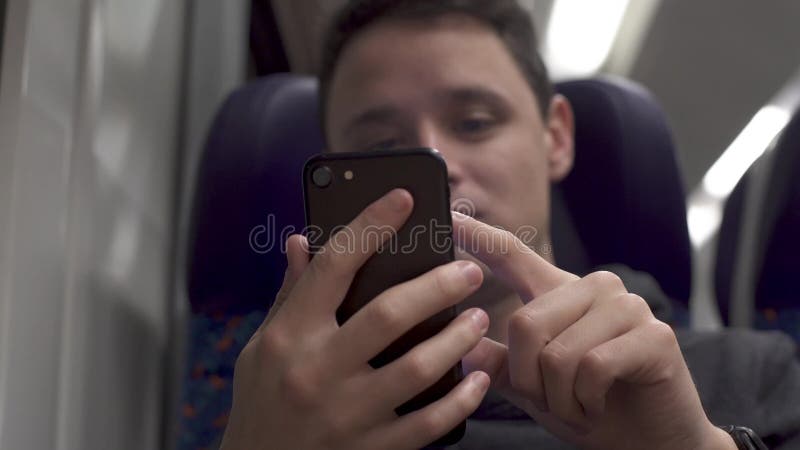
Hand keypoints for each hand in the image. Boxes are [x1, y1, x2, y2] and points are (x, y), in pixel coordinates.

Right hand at [219, 190, 490, 449]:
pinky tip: (477, 379)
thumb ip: (289, 296)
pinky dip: (460, 399)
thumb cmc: (261, 403)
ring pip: (418, 367)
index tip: (402, 199)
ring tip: (480, 318)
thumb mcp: (262, 346)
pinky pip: (428, 422)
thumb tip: (302, 241)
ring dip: (458, 338)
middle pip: (389, 314)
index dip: (370, 225)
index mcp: (290, 336)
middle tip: (469, 271)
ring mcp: (346, 414)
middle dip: (438, 285)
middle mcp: (317, 371)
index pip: (333, 266)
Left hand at [454, 212, 733, 449]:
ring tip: (580, 405)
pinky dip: (586, 402)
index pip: (512, 254)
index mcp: (559, 292)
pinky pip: (592, 369)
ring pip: (557, 353)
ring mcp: (627, 307)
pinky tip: (601, 405)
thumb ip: (499, 363)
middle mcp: (593, 288)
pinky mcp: (655, 334)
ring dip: (560, 399)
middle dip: (529, 381)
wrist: (652, 443)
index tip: (447, 216)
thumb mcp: (533, 387)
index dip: (478, 235)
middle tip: (553, 401)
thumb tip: (457, 345)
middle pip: (526, 324)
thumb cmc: (589, 407)